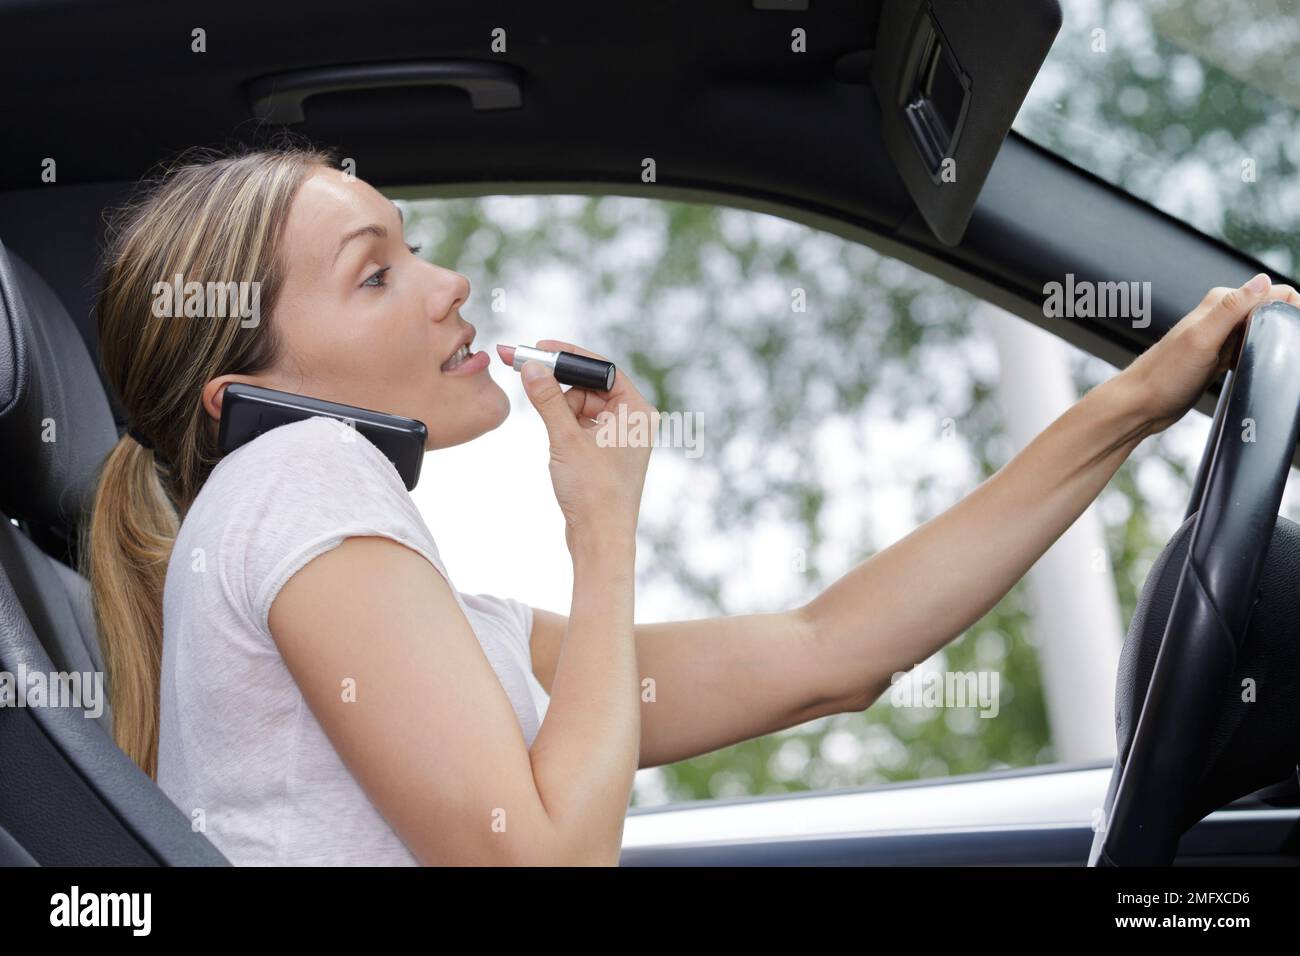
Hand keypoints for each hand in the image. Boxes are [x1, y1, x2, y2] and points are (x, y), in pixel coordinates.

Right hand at [518, 338, 659, 547]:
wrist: (600, 540)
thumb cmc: (594, 492)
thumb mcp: (566, 440)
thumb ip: (548, 400)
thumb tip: (531, 367)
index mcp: (637, 411)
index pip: (602, 368)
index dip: (570, 356)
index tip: (539, 348)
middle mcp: (633, 421)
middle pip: (589, 386)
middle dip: (560, 386)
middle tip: (526, 376)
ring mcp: (619, 438)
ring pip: (580, 407)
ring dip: (559, 411)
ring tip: (554, 437)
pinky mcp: (605, 453)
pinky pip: (580, 426)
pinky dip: (563, 427)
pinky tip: (555, 445)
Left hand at [1121, 274, 1299, 434]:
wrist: (1140, 405)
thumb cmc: (1164, 376)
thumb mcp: (1202, 339)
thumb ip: (1231, 309)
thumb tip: (1263, 280)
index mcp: (1219, 302)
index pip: (1271, 292)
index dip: (1292, 307)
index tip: (1295, 331)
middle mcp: (1220, 315)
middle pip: (1269, 310)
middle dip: (1285, 324)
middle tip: (1288, 350)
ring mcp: (1219, 337)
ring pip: (1261, 329)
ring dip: (1273, 339)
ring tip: (1279, 357)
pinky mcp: (1219, 357)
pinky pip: (1249, 349)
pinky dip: (1259, 354)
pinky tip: (1258, 367)